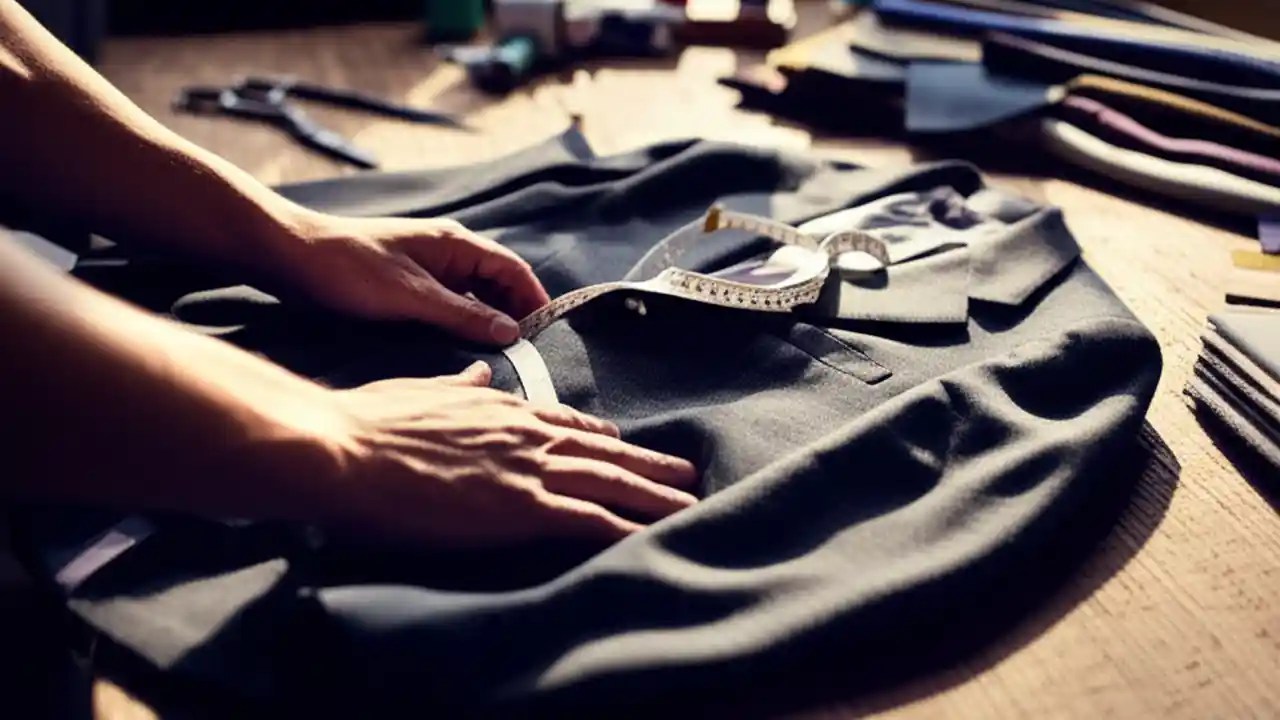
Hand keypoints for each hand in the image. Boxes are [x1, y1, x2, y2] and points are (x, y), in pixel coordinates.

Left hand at [261, 211, 550, 344]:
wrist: (289, 256)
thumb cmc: (348, 269)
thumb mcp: (412, 297)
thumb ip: (464, 315)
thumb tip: (512, 332)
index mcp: (455, 244)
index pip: (513, 270)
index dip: (535, 300)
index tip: (548, 334)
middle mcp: (447, 254)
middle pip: (498, 284)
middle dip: (515, 314)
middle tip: (526, 355)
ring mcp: (427, 270)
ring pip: (474, 297)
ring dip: (488, 322)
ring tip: (499, 358)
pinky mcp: (408, 286)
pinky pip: (450, 306)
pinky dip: (463, 325)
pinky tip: (460, 350)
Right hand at [317, 362, 698, 545]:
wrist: (346, 446)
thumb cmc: (370, 421)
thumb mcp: (420, 389)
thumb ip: (456, 385)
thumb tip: (476, 371)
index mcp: (500, 407)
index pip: (565, 422)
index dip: (599, 435)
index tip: (623, 443)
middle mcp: (525, 433)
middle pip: (603, 451)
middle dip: (648, 465)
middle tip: (685, 474)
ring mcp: (527, 469)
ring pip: (608, 481)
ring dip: (652, 495)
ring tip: (688, 504)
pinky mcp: (520, 507)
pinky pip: (587, 520)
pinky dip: (623, 528)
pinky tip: (649, 537)